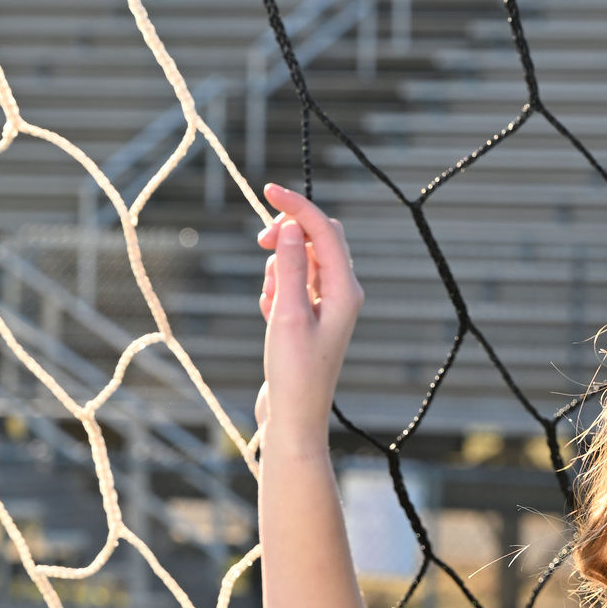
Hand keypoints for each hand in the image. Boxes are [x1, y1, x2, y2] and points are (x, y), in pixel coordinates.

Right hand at [255, 184, 362, 452]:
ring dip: (280, 267)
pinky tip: (269, 313)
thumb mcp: (288, 315)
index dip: (297, 206)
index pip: (325, 230)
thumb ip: (291, 268)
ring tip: (270, 302)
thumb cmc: (294, 373)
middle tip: (261, 245)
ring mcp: (327, 307)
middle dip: (289, 236)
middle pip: (319, 239)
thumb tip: (293, 228)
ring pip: (303, 261)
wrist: (294, 418)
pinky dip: (277, 289)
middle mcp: (343, 295)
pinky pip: (293, 285)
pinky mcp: (310, 320)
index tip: (267, 189)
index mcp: (346, 290)